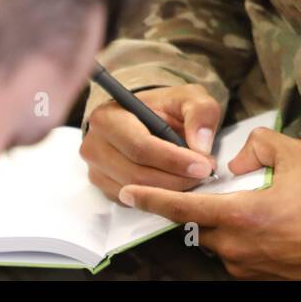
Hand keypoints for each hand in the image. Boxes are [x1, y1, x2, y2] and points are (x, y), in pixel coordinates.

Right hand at [80, 84, 218, 198]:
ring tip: (195, 177)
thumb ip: (200, 114)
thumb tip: (200, 145)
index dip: (174, 160)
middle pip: (137, 174)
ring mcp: (97, 170)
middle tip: (205, 173)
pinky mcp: (105, 188)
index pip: (140, 147)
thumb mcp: (189, 99)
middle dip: (176, 178)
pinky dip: (159, 197)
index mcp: (108, 117)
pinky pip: (134, 202)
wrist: (148, 117)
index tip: (203, 166)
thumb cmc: (166, 107)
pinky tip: (178, 184)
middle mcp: (95, 145)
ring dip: (170, 190)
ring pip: (136, 192)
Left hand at [121, 128, 300, 279]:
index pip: (182, 207)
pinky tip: (270, 229)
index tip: (128, 194)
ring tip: (261, 210)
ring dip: (227, 224)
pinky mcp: (256, 278)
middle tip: (232, 192)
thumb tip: (238, 159)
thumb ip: (259, 144)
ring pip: (219, 240)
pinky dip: (245, 239)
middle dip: (205, 207)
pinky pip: (238, 255)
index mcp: (239, 216)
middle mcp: (235, 245)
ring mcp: (244, 266)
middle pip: (200, 224)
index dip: (152, 199)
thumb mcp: (296, 155)